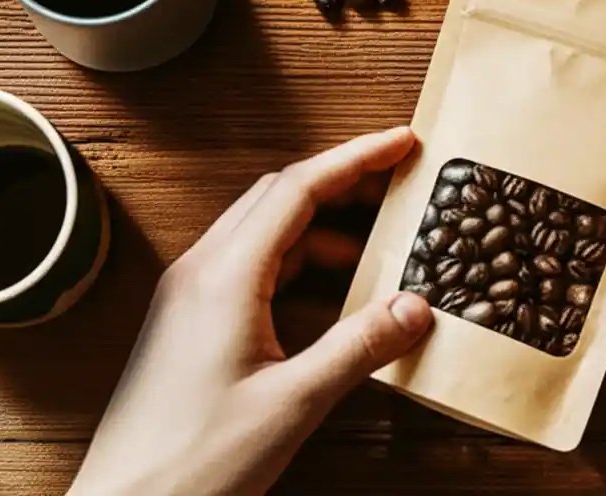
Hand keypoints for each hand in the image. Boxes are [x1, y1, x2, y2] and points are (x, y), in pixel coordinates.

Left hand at [69, 127, 432, 495]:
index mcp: (224, 277)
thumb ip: (358, 348)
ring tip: (378, 245)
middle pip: (279, 198)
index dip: (356, 159)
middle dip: (343, 182)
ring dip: (321, 227)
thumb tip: (416, 306)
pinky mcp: (189, 323)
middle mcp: (201, 272)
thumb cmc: (193, 462)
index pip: (298, 188)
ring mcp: (190, 296)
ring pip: (265, 233)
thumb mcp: (292, 403)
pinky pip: (251, 269)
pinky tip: (331, 290)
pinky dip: (298, 263)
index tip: (402, 144)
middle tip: (398, 184)